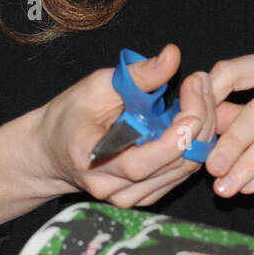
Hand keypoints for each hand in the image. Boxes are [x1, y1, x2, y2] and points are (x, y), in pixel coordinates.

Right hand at [31, 42, 216, 208]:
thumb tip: (173, 56)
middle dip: (199, 122)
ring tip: (199, 95)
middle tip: (201, 84)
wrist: (52, 151)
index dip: (178, 133)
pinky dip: (193, 145)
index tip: (194, 93)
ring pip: (184, 171)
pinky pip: (180, 174)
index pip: (144, 160)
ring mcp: (128, 198)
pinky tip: (192, 118)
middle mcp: (111, 187)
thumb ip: (138, 74)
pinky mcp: (143, 197)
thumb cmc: (70, 115)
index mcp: (93, 160)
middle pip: (174, 165)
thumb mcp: (96, 85)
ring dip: (201, 131)